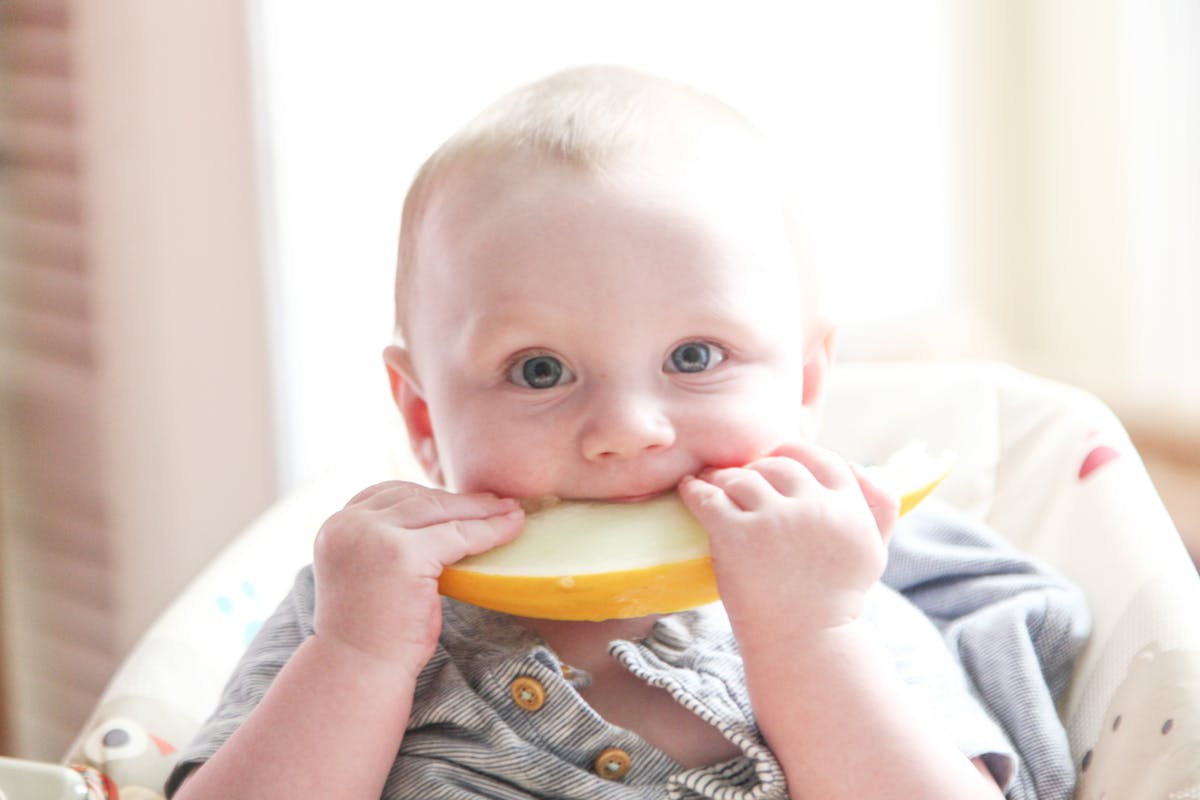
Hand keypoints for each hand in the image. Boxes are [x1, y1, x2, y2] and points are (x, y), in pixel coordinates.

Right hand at [312, 482, 523, 673]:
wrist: (358, 671)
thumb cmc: (369, 632)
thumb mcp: (367, 571)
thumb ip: (386, 542)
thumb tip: (435, 521)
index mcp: (337, 526)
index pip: (388, 494)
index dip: (428, 496)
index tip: (461, 501)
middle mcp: (349, 523)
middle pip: (417, 499)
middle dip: (459, 500)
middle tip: (497, 501)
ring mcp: (375, 536)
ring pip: (441, 512)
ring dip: (482, 510)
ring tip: (511, 511)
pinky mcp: (403, 555)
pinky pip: (459, 535)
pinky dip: (490, 530)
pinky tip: (512, 527)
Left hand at [678, 440, 897, 640]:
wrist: (806, 644)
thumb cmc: (836, 601)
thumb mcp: (872, 552)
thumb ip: (877, 506)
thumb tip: (855, 464)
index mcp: (848, 507)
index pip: (819, 459)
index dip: (793, 454)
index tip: (775, 460)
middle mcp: (815, 506)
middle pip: (776, 466)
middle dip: (755, 468)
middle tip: (737, 477)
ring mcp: (775, 518)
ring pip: (741, 477)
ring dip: (723, 478)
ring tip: (710, 483)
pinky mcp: (737, 534)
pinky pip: (708, 497)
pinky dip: (695, 490)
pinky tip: (690, 490)